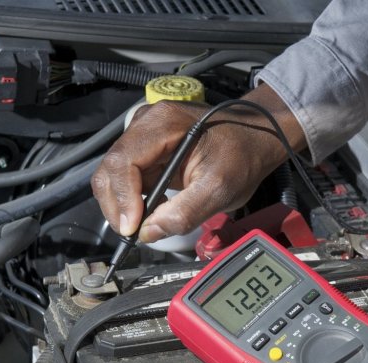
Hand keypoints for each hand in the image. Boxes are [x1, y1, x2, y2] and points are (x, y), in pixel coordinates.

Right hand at [91, 84, 305, 242]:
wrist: (256, 138)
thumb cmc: (243, 155)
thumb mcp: (220, 189)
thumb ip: (184, 213)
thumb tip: (149, 232)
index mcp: (163, 124)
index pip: (122, 163)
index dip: (122, 199)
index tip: (132, 228)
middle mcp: (147, 124)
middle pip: (110, 169)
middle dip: (117, 206)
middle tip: (133, 233)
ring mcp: (145, 135)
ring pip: (114, 175)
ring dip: (124, 205)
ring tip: (145, 223)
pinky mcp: (148, 149)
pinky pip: (128, 178)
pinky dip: (133, 200)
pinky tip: (152, 210)